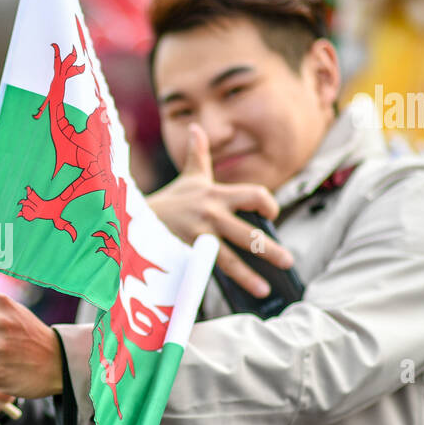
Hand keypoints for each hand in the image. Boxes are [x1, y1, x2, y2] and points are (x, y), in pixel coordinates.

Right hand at [147, 124, 294, 297]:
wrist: (135, 218)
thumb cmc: (169, 200)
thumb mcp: (187, 178)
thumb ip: (198, 154)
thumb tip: (196, 128)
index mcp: (216, 195)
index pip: (254, 195)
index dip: (268, 203)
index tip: (272, 214)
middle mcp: (210, 215)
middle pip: (247, 233)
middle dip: (269, 249)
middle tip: (288, 261)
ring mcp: (197, 237)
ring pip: (228, 259)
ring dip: (248, 276)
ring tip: (263, 288)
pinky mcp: (185, 254)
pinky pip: (208, 271)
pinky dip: (221, 284)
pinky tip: (234, 296)